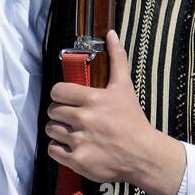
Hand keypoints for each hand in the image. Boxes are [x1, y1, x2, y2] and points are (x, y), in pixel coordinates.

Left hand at [46, 30, 186, 194]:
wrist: (144, 155)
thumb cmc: (133, 120)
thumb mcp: (125, 87)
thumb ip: (117, 58)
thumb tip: (111, 33)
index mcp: (93, 99)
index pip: (57, 91)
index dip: (60, 95)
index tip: (67, 100)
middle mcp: (84, 119)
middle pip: (52, 111)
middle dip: (59, 113)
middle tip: (71, 117)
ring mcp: (80, 141)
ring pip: (51, 130)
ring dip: (58, 131)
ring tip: (72, 132)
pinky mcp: (77, 160)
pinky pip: (53, 150)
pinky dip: (59, 149)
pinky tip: (72, 146)